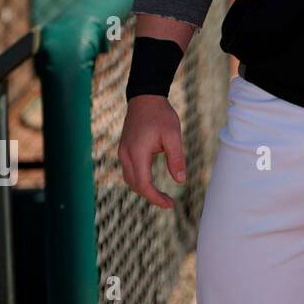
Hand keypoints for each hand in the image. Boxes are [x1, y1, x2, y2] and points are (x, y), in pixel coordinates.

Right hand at [118, 94, 186, 208]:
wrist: (145, 98)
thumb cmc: (161, 115)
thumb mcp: (173, 135)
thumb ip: (176, 158)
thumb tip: (180, 181)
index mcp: (137, 153)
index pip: (144, 184)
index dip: (156, 198)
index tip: (170, 205)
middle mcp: (126, 155)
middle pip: (135, 185)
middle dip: (151, 196)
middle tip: (169, 202)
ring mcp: (122, 152)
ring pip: (130, 179)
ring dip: (144, 189)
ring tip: (161, 195)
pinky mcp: (124, 149)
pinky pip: (129, 171)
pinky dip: (139, 180)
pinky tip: (150, 181)